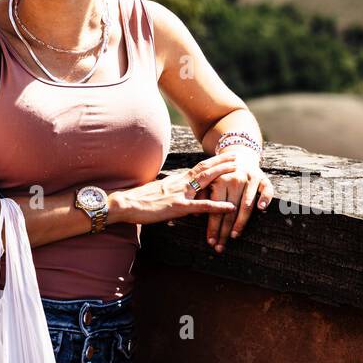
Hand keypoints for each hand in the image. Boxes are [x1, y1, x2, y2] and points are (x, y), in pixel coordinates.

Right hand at [111, 151, 241, 226]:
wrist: (125, 203)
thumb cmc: (138, 199)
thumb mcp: (158, 191)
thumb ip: (171, 190)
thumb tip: (177, 191)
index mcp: (176, 179)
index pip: (198, 167)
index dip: (212, 161)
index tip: (225, 156)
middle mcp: (180, 182)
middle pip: (205, 169)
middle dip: (222, 162)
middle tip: (237, 156)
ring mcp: (180, 193)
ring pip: (206, 181)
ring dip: (222, 175)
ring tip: (238, 171)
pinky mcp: (178, 207)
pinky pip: (201, 206)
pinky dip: (217, 206)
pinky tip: (229, 207)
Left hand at [204, 145, 273, 251]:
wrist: (240, 156)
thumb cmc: (223, 175)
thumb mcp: (210, 182)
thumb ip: (204, 197)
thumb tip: (197, 215)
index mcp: (219, 181)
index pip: (215, 209)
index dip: (213, 226)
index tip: (211, 241)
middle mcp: (234, 180)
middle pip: (230, 211)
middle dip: (224, 231)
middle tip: (220, 247)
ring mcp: (249, 179)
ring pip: (246, 204)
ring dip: (241, 222)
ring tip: (234, 235)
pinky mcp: (262, 178)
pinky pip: (266, 190)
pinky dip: (264, 198)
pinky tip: (261, 209)